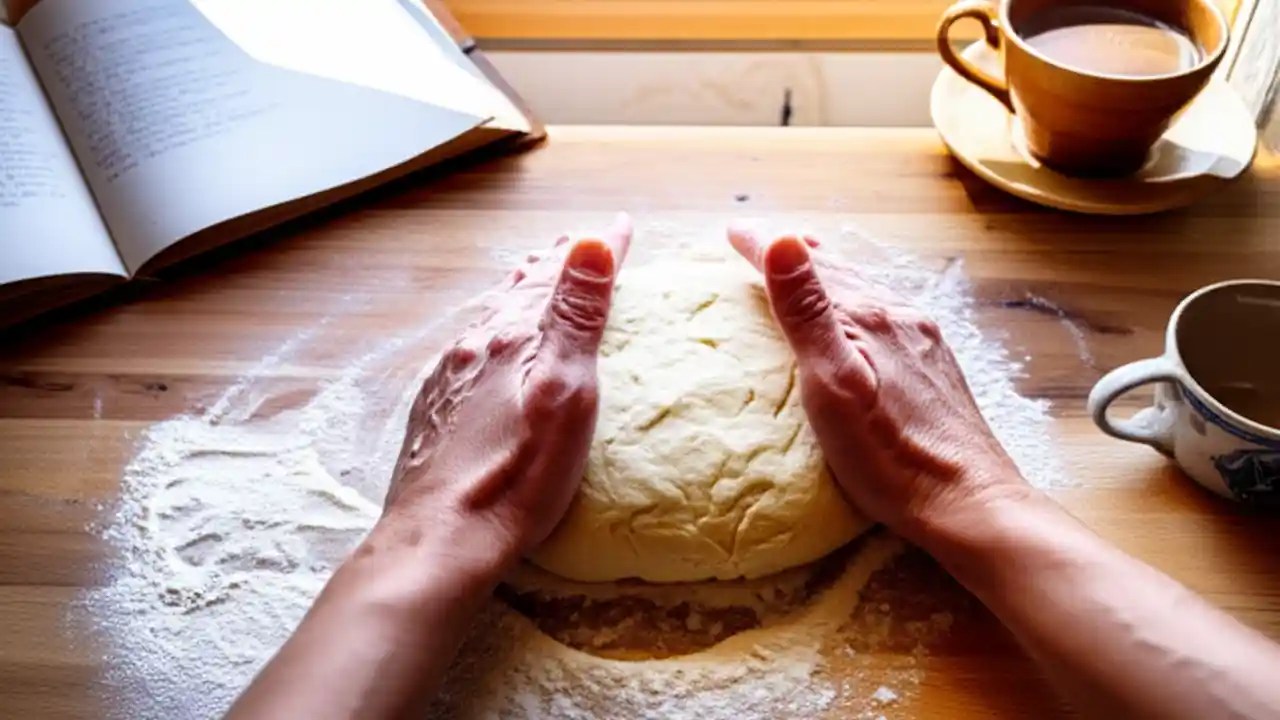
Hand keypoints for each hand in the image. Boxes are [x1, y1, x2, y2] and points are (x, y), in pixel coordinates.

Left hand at [383, 214, 631, 567]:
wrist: (440, 541)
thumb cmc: (516, 478)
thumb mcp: (564, 394)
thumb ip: (576, 318)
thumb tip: (589, 242)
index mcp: (510, 341)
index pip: (561, 281)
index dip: (598, 254)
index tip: (624, 227)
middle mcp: (473, 349)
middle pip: (518, 292)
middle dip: (552, 265)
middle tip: (572, 243)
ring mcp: (447, 380)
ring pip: (490, 318)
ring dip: (518, 293)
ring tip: (531, 276)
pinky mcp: (433, 412)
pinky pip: (469, 349)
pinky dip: (491, 329)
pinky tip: (485, 346)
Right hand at [727, 226, 1027, 542]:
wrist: (970, 505)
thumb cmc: (891, 459)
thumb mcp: (835, 386)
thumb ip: (808, 314)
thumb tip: (785, 239)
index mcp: (868, 319)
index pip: (807, 270)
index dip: (764, 249)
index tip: (734, 231)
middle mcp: (901, 319)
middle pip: (841, 274)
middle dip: (798, 255)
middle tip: (763, 241)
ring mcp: (925, 343)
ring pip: (867, 292)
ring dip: (831, 275)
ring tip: (809, 264)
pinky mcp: (937, 369)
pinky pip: (887, 316)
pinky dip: (859, 301)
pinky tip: (863, 318)